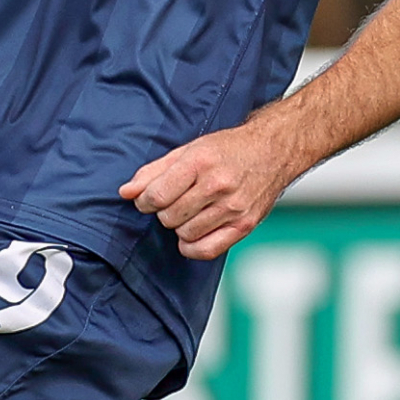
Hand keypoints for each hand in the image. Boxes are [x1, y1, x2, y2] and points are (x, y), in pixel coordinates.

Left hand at [120, 121, 304, 260]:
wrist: (273, 151)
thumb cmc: (228, 149)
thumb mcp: (188, 150)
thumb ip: (154, 171)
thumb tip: (126, 192)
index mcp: (200, 162)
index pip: (157, 195)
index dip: (145, 201)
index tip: (149, 199)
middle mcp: (218, 185)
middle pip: (169, 216)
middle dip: (164, 211)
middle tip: (174, 201)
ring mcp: (234, 207)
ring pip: (185, 234)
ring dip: (179, 226)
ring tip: (189, 212)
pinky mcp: (245, 225)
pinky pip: (206, 250)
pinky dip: (192, 246)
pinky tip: (192, 233)